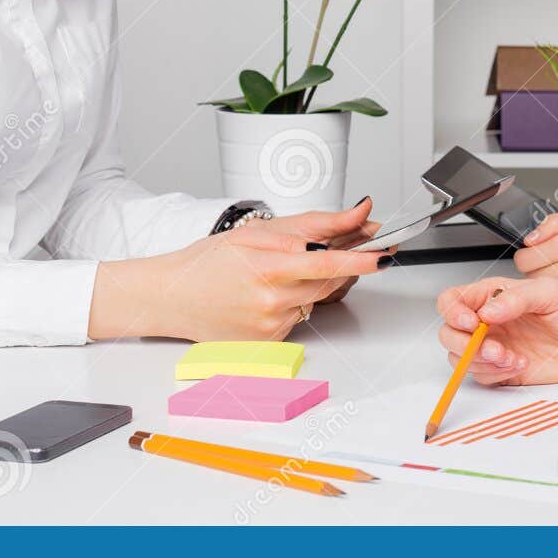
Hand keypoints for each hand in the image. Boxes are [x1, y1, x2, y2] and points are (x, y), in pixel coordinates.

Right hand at [88, 198, 384, 340]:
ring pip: (316, 298)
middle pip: (329, 281)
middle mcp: (272, 302)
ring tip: (277, 271)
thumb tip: (358, 213)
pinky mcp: (270, 343)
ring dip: (312, 282)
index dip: (362, 260)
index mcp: (268, 268)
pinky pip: (299, 316)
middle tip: (342, 245)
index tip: (385, 255)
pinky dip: (294, 301)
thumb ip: (315, 223)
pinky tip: (266, 295)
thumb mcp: (259, 232)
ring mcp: (272, 327)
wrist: (172, 297)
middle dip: (341, 263)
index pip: (328, 263)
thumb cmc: (209, 262)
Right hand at [434, 272, 557, 385]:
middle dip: (464, 344)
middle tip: (493, 348)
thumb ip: (517, 298)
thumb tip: (487, 311)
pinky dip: (494, 374)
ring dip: (481, 362)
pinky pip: (482, 376)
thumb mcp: (551, 291)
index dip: (452, 313)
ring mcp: (495, 346)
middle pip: (450, 333)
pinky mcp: (504, 370)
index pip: (454, 301)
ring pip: (462, 358)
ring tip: (510, 358)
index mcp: (494, 296)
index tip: (470, 323)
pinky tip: (518, 365)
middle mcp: (490, 321)